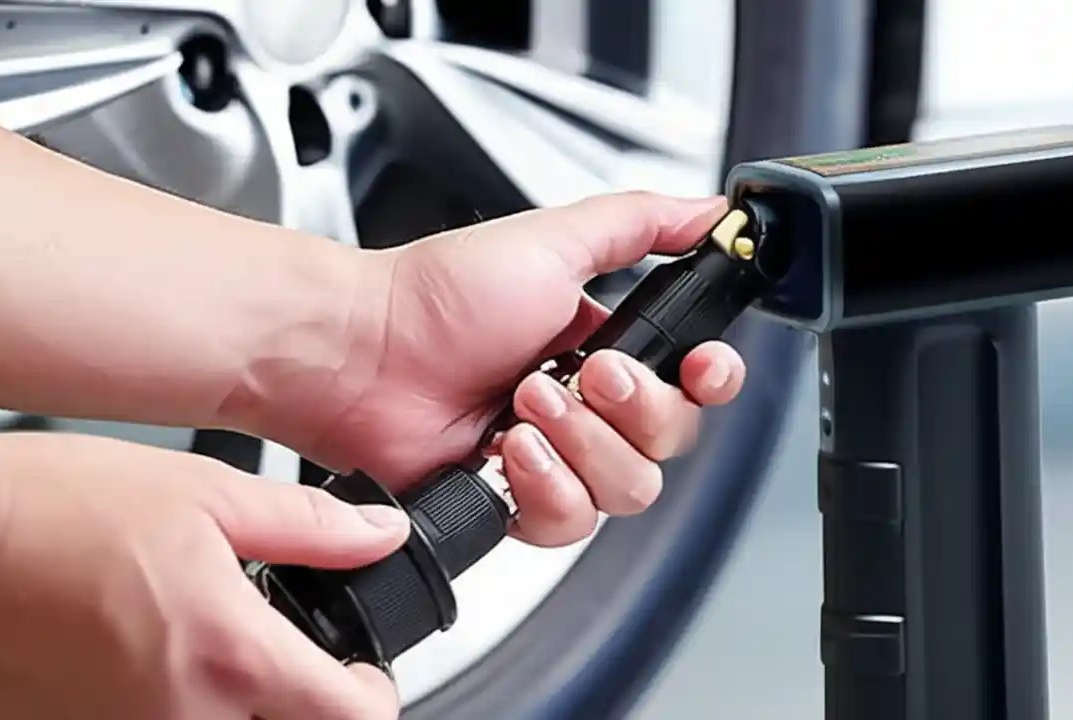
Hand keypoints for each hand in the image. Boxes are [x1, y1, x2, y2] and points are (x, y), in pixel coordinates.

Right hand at [0, 416, 408, 719]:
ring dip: (236, 712)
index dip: (375, 694)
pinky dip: (170, 714)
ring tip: (217, 656)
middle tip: (295, 666)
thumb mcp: (209, 496)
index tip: (361, 672)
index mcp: (227, 658)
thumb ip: (312, 528)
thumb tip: (378, 535)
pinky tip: (155, 667)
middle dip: (305, 710)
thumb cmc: (53, 510)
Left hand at [274, 192, 747, 546]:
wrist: (360, 353)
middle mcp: (586, 403)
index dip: (709, 380)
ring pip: (630, 487)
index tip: (698, 368)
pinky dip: (547, 487)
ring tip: (525, 404)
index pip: (694, 380)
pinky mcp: (516, 500)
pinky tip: (508, 451)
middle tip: (581, 372)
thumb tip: (712, 212)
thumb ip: (641, 222)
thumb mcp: (551, 240)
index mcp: (604, 342)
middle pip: (670, 439)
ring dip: (584, 444)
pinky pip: (571, 522)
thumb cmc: (436, 296)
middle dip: (632, 407)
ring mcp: (554, 455)